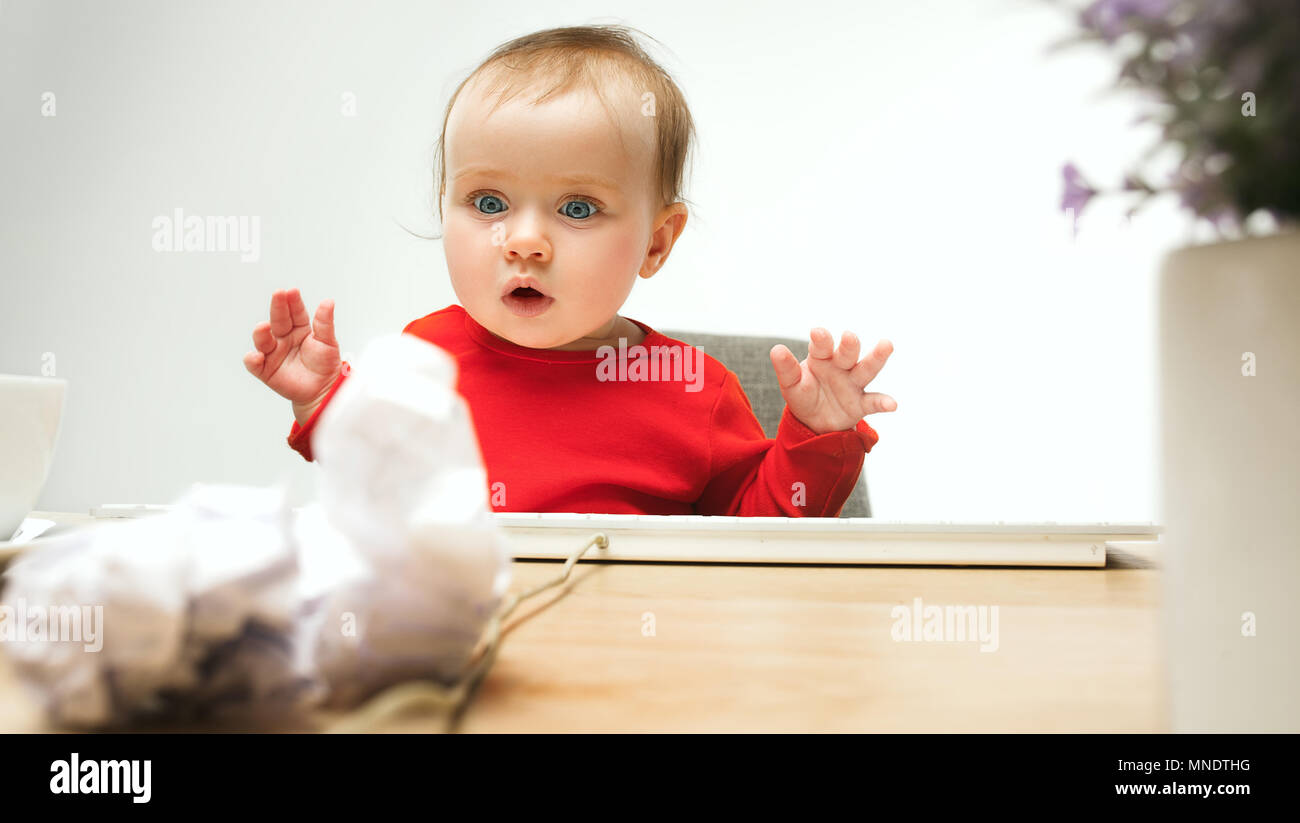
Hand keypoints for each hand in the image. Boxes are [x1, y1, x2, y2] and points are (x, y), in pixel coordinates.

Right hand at [243, 288, 341, 409]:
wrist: (324, 390)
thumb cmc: (325, 365)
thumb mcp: (328, 342)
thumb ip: (325, 323)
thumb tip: (328, 302)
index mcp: (299, 328)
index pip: (295, 312)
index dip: (293, 302)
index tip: (292, 291)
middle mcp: (284, 338)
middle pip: (278, 320)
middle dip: (277, 307)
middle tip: (278, 295)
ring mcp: (273, 352)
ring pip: (262, 339)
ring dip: (261, 332)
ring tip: (264, 327)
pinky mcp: (266, 370)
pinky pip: (255, 364)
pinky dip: (252, 360)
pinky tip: (256, 355)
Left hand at [770, 328, 895, 434]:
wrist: (813, 421)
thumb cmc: (803, 395)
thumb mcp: (791, 384)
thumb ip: (786, 369)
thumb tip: (776, 349)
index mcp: (821, 357)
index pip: (822, 346)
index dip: (821, 340)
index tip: (817, 332)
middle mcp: (840, 366)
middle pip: (847, 353)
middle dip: (849, 345)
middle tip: (849, 336)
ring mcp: (853, 383)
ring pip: (866, 369)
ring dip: (876, 358)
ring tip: (887, 344)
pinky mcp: (861, 404)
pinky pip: (873, 402)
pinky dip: (883, 403)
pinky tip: (892, 404)